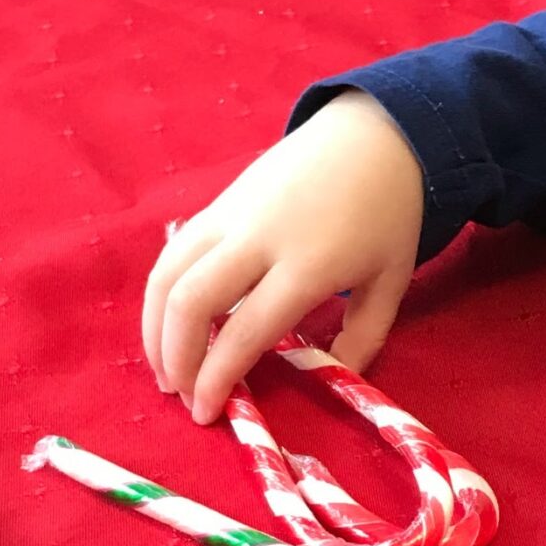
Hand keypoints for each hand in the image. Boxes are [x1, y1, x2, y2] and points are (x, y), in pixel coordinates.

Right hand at [143, 89, 425, 424]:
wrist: (374, 133)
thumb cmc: (388, 213)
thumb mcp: (391, 282)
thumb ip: (362, 338)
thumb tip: (329, 381)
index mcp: (308, 264)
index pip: (244, 331)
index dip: (217, 378)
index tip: (208, 412)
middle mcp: (258, 238)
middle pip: (190, 302)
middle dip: (175, 358)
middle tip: (181, 395)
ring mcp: (231, 215)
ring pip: (167, 274)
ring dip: (154, 329)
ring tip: (163, 369)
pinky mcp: (218, 202)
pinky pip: (173, 253)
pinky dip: (160, 295)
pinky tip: (167, 325)